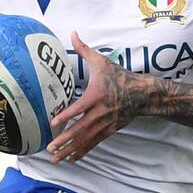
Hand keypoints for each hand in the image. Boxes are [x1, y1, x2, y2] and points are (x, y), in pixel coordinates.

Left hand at [47, 30, 147, 163]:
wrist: (142, 94)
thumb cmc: (119, 76)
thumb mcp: (102, 62)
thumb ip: (84, 49)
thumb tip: (72, 32)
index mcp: (96, 96)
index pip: (79, 108)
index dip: (66, 116)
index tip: (53, 123)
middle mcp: (100, 113)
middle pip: (80, 129)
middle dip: (64, 140)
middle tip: (50, 148)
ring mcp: (104, 124)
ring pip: (85, 140)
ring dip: (69, 151)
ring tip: (55, 159)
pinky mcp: (109, 131)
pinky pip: (93, 144)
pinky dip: (82, 152)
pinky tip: (71, 159)